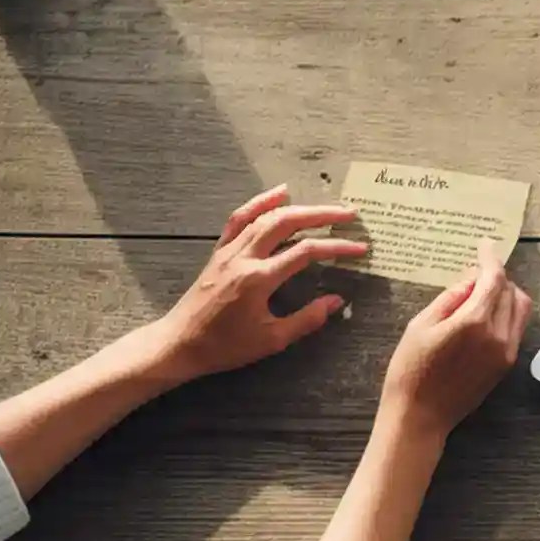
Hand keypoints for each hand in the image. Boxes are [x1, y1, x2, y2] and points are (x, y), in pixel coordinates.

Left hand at [153, 184, 368, 382]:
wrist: (179, 344)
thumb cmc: (225, 346)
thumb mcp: (271, 340)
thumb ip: (306, 319)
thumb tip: (336, 301)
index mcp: (259, 279)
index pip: (306, 253)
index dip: (337, 247)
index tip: (360, 248)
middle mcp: (244, 257)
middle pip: (287, 222)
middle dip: (321, 214)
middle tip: (348, 214)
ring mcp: (229, 251)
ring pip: (265, 216)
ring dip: (297, 206)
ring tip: (322, 204)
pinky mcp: (219, 251)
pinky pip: (240, 219)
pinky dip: (260, 202)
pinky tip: (278, 193)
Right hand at [381, 240, 531, 440]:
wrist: (419, 418)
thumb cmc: (410, 372)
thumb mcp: (421, 325)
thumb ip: (450, 298)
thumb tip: (470, 279)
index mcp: (474, 322)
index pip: (494, 279)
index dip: (490, 258)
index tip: (485, 245)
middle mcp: (498, 336)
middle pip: (511, 291)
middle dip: (496, 277)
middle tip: (473, 275)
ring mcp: (506, 353)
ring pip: (520, 309)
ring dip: (505, 294)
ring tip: (478, 295)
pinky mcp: (506, 366)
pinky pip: (515, 329)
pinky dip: (505, 314)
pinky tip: (481, 317)